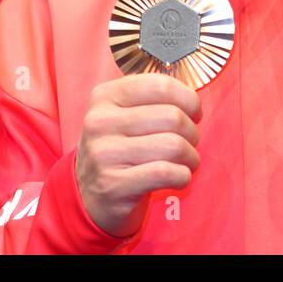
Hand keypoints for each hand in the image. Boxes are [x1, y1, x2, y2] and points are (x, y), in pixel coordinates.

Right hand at [75, 73, 201, 238]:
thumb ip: (154, 99)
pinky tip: (177, 178)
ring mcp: (103, 154)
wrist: (89, 196)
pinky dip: (182, 176)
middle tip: (189, 143)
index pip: (161, 85)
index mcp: (105, 96)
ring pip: (173, 145)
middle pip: (172, 116)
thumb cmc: (119, 149)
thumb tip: (193, 102)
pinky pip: (166, 173)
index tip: (193, 114)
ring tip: (185, 162)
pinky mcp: (113, 185)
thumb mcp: (124, 114)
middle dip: (192, 132)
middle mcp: (100, 121)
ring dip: (190, 157)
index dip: (188, 99)